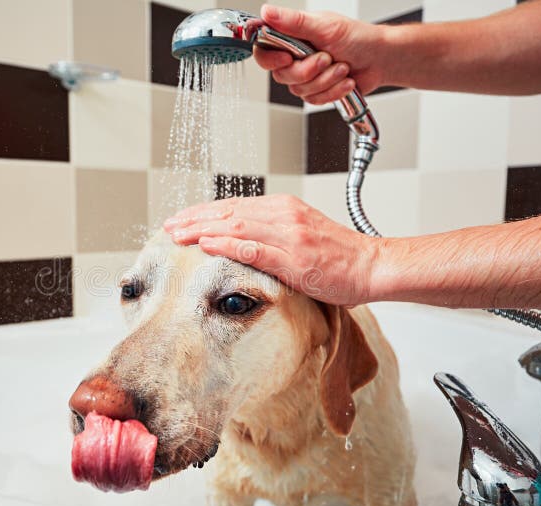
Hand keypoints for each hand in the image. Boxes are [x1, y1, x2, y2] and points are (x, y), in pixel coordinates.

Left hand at [163, 195, 380, 305]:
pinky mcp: (294, 258)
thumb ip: (273, 231)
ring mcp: (288, 235)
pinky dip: (226, 246)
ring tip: (177, 235)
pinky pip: (253, 249)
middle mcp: (283, 215)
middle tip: (168, 225)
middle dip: (194, 218)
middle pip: (228, 212)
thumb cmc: (339, 255)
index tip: (181, 218)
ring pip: (235, 227)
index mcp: (283, 207)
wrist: (371, 265)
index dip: (203, 211)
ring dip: (201, 230)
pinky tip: (205, 246)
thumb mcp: (303, 233)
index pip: (234, 206)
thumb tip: (242, 238)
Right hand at [255, 4, 388, 102]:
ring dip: (326, 80)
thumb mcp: (325, 27)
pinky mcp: (316, 91)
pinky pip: (314, 100)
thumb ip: (293, 22)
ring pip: (299, 90)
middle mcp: (295, 57)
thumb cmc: (358, 38)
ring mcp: (306, 76)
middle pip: (282, 75)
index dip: (271, 59)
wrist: (380, 60)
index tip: (288, 58)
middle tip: (326, 58)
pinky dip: (333, 91)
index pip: (264, 50)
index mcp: (292, 37)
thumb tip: (266, 11)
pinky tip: (345, 80)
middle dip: (308, 71)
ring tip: (342, 67)